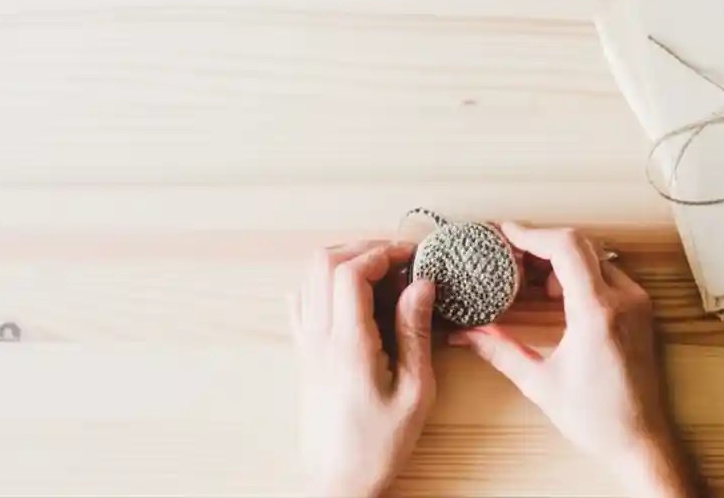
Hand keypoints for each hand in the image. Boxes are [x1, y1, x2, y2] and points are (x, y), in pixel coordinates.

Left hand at [288, 241, 435, 497]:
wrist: (338, 483)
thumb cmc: (378, 445)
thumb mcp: (415, 391)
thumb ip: (415, 331)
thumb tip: (421, 284)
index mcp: (348, 345)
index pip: (352, 272)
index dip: (383, 252)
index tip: (413, 256)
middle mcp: (320, 339)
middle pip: (324, 262)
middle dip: (364, 248)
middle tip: (399, 258)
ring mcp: (306, 345)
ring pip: (310, 277)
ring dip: (345, 262)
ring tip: (382, 274)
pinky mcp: (304, 356)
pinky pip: (302, 303)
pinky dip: (324, 285)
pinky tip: (349, 294)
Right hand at [451, 224, 699, 497]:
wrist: (642, 440)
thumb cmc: (597, 418)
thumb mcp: (540, 384)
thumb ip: (500, 351)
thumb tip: (466, 334)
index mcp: (597, 312)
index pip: (565, 248)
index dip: (531, 234)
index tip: (503, 232)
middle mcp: (623, 299)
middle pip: (579, 244)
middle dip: (540, 243)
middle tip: (508, 252)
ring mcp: (636, 302)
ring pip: (594, 255)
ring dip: (560, 257)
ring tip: (526, 276)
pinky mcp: (640, 310)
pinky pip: (607, 273)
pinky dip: (578, 272)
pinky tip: (555, 292)